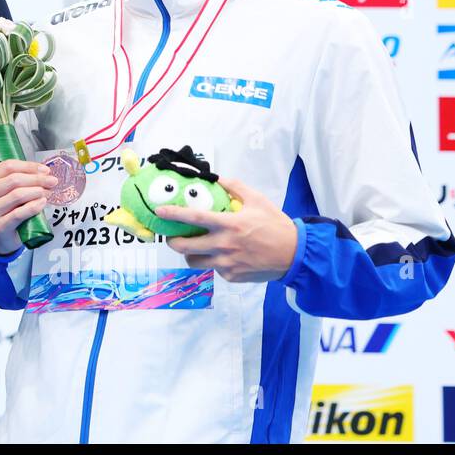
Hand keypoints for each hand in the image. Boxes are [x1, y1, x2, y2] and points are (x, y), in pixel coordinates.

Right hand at [0, 159, 57, 255]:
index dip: (29, 166)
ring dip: (37, 191)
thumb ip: (21, 179)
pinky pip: (19, 213)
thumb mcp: (7, 191)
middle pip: (14, 180)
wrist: (0, 236)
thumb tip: (44, 172)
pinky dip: (34, 206)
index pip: (8, 166)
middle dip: (37, 179)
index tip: (45, 170)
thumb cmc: (7, 209)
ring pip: (17, 195)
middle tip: (52, 181)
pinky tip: (42, 203)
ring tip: (47, 192)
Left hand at [160, 177, 297, 282]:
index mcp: (229, 224)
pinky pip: (213, 269)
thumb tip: (217, 178)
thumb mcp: (258, 200)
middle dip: (172, 241)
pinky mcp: (231, 276)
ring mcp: (226, 263)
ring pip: (194, 261)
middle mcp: (224, 245)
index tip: (159, 211)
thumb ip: (235, 187)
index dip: (173, 214)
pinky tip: (223, 255)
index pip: (194, 218)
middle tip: (172, 236)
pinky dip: (213, 262)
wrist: (295, 254)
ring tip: (195, 247)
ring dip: (190, 254)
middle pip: (184, 247)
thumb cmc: (276, 225)